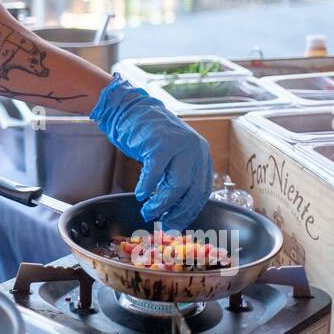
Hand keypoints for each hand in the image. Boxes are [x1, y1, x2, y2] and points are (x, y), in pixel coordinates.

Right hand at [90, 76, 213, 230]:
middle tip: (163, 224)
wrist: (130, 109)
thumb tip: (173, 211)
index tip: (177, 224)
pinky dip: (146, 188)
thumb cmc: (148, 136)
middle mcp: (196, 149)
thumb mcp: (171, 157)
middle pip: (192, 191)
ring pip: (177, 186)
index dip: (189, 211)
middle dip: (177, 212)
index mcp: (202, 154)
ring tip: (147, 212)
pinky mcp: (161, 143)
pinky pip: (155, 175)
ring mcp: (180, 145)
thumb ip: (175, 177)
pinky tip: (140, 195)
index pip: (202, 191)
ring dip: (161, 204)